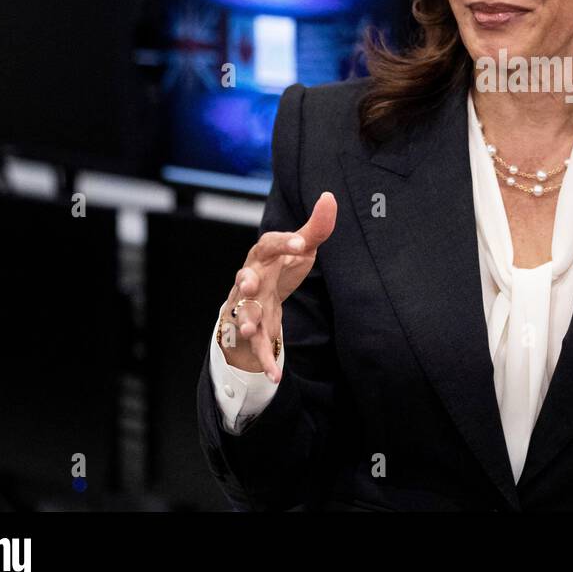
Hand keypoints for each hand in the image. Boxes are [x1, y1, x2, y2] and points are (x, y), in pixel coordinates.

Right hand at [221, 191, 337, 381]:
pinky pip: (256, 344)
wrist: (260, 293)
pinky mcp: (252, 327)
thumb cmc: (282, 264)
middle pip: (244, 278)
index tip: (302, 244)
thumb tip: (330, 196)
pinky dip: (264, 360)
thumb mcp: (301, 246)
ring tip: (248, 329)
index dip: (284, 242)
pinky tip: (276, 375)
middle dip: (244, 282)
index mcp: (263, 254)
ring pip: (242, 312)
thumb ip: (316, 226)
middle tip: (247, 284)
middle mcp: (250, 277)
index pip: (270, 243)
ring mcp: (247, 304)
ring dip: (244, 320)